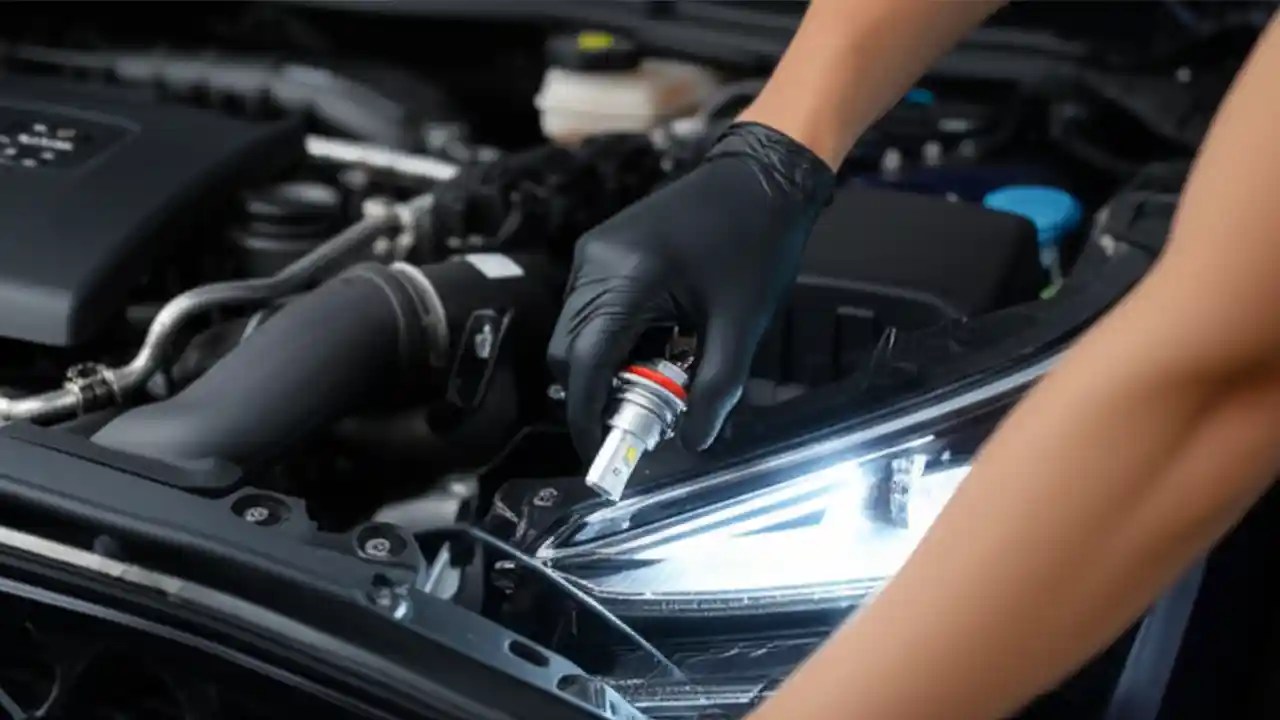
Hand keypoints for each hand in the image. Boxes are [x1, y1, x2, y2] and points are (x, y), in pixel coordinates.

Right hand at [547, 122, 834, 456]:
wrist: (760, 177)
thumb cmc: (756, 243)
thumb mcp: (741, 326)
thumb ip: (715, 389)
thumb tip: (695, 440)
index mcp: (627, 279)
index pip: (583, 363)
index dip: (586, 414)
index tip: (601, 451)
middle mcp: (595, 263)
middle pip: (567, 352)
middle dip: (596, 393)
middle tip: (641, 417)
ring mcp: (594, 252)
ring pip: (575, 332)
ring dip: (606, 366)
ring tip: (659, 376)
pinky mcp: (601, 249)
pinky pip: (589, 309)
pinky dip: (612, 339)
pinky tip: (657, 342)